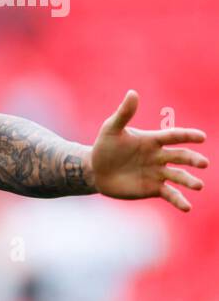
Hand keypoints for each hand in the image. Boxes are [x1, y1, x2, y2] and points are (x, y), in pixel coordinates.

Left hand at [90, 90, 206, 211]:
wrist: (96, 170)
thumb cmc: (104, 147)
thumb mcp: (111, 129)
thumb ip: (123, 113)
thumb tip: (132, 93)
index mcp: (152, 140)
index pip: (174, 136)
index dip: (187, 136)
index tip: (201, 137)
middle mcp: (159, 157)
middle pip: (180, 157)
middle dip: (193, 160)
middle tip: (203, 163)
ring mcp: (158, 173)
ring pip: (179, 177)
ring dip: (189, 181)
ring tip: (198, 185)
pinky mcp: (153, 188)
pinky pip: (169, 194)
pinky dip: (179, 200)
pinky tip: (187, 207)